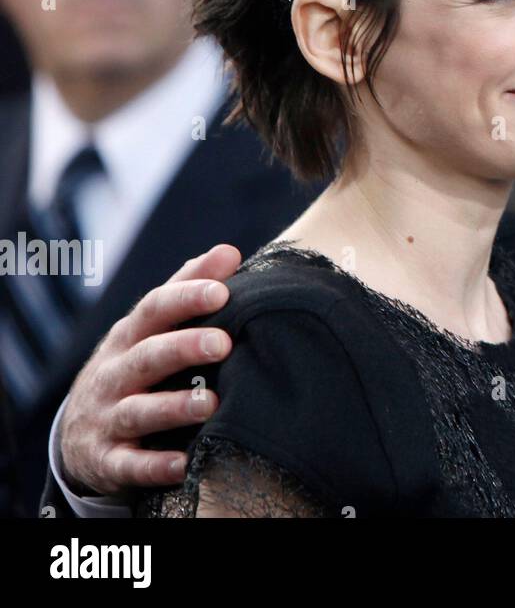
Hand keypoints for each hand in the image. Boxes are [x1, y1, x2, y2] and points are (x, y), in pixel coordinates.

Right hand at [59, 244, 241, 496]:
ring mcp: (108, 418)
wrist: (81, 433)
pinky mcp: (108, 460)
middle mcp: (116, 374)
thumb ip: (188, 287)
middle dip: (183, 348)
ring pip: (138, 412)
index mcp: (131, 336)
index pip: (155, 309)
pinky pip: (129, 466)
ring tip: (209, 404)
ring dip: (173, 408)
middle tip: (223, 343)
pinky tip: (182, 465)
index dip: (186, 298)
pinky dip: (153, 466)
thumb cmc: (136, 365)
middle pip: (148, 357)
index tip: (222, 290)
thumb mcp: (151, 327)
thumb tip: (229, 252)